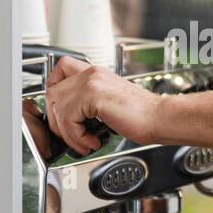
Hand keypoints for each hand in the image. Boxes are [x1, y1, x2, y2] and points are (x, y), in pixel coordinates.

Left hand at [45, 56, 160, 153]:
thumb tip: (66, 119)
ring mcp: (91, 82)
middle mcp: (91, 73)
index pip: (59, 70)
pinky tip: (92, 141)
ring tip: (84, 142)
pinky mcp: (93, 95)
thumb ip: (87, 103)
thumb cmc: (141, 114)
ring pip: (57, 108)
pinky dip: (77, 137)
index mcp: (95, 72)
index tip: (60, 111)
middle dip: (57, 120)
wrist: (160, 117)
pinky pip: (69, 119)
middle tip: (70, 135)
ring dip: (68, 133)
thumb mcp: (108, 102)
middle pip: (52, 92)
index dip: (54, 91)